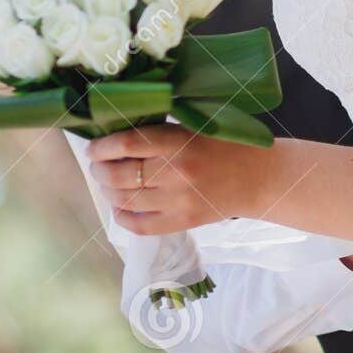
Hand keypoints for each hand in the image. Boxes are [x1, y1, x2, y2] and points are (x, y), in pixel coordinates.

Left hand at [87, 124, 259, 233]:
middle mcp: (175, 172)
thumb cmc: (225, 146)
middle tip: (98, 165)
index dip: (101, 147)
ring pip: (124, 199)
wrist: (258, 177)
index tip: (93, 148)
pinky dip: (122, 216)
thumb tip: (115, 138)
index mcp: (179, 142)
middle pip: (119, 174)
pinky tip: (120, 207)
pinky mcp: (181, 222)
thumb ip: (159, 133)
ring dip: (108, 191)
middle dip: (100, 170)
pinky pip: (138, 224)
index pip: (126, 144)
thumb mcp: (194, 128)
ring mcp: (177, 201)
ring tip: (108, 183)